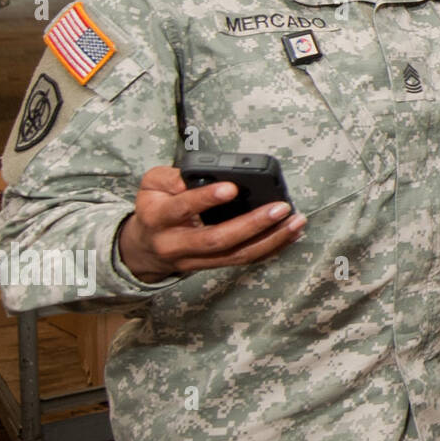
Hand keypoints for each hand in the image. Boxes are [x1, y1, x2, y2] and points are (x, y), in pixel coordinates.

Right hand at [117, 166, 305, 283]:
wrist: (144, 249)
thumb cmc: (154, 208)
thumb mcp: (151, 186)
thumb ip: (170, 177)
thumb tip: (200, 174)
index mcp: (159, 219)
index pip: (182, 208)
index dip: (206, 199)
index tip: (231, 188)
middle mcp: (177, 244)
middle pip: (217, 239)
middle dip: (252, 224)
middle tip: (280, 208)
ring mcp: (196, 260)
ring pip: (236, 255)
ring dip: (271, 240)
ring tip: (296, 222)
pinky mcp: (213, 265)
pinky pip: (245, 260)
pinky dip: (271, 248)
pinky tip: (291, 234)